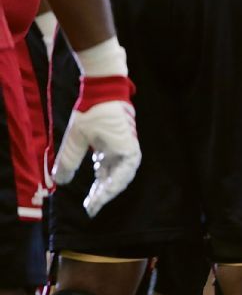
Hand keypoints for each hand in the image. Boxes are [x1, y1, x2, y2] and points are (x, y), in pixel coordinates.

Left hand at [53, 75, 141, 217]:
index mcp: (125, 150)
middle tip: (90, 208)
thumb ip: (68, 160)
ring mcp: (124, 145)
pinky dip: (105, 172)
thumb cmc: (94, 111)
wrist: (104, 86)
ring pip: (116, 172)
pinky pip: (113, 162)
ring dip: (105, 184)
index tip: (91, 207)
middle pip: (120, 179)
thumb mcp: (77, 137)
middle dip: (105, 194)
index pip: (118, 180)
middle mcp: (128, 150)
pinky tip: (96, 178)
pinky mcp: (118, 141)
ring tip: (91, 197)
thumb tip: (60, 181)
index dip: (105, 196)